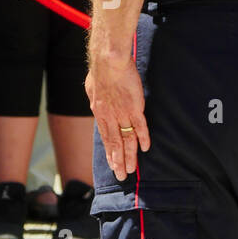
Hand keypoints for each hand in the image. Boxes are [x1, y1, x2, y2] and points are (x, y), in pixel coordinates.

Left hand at [85, 55, 149, 181]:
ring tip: (132, 170)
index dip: (110, 153)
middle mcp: (110, 117)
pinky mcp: (135, 108)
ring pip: (127, 140)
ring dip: (130, 156)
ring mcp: (122, 114)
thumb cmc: (100, 71)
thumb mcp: (92, 88)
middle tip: (122, 176)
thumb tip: (96, 103)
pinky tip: (145, 149)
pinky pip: (140, 126)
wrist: (108, 62)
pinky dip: (143, 138)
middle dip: (119, 162)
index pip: (106, 138)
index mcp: (99, 113)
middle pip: (115, 144)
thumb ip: (96, 98)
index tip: (113, 165)